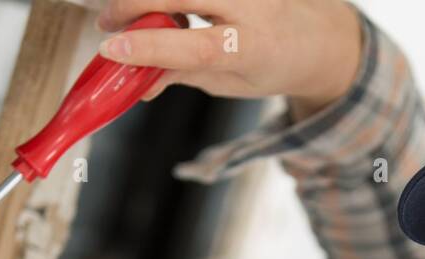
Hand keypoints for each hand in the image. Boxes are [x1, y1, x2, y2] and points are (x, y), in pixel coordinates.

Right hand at [97, 0, 362, 119]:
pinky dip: (170, 0)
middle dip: (134, 4)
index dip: (148, 46)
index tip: (110, 48)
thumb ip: (183, 77)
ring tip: (134, 15)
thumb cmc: (271, 64)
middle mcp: (251, 6)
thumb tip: (136, 83)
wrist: (316, 35)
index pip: (194, 48)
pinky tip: (161, 9)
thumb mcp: (231, 84)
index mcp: (252, 49)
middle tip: (108, 23)